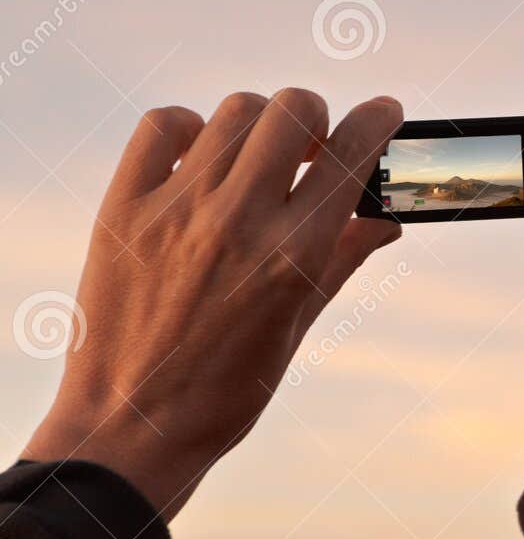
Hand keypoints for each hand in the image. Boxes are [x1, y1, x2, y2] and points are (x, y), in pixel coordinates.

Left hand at [22, 89, 403, 518]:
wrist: (130, 427)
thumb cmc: (225, 391)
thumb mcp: (298, 326)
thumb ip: (342, 260)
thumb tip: (384, 220)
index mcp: (292, 254)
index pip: (353, 152)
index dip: (379, 120)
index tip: (384, 114)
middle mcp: (237, 220)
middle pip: (293, 110)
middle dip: (316, 118)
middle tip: (310, 149)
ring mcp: (176, 209)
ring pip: (234, 111)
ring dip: (258, 126)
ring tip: (254, 160)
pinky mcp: (123, 208)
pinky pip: (162, 126)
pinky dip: (187, 129)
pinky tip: (197, 161)